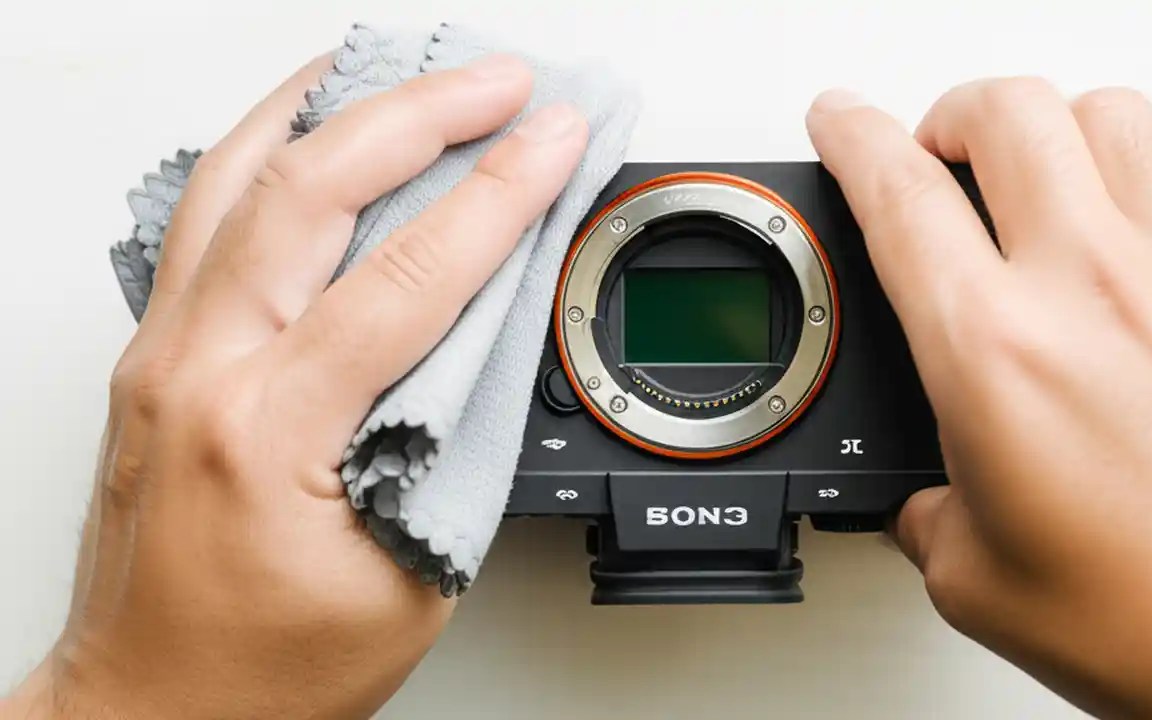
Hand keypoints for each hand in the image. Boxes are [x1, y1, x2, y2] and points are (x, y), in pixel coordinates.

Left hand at [3, 54, 586, 718]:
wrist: (152, 706)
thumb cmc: (262, 671)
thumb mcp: (409, 574)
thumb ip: (457, 449)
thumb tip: (497, 345)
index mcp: (265, 435)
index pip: (402, 280)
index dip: (496, 199)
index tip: (555, 142)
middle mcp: (197, 374)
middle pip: (308, 193)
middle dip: (423, 115)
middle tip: (500, 80)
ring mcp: (163, 354)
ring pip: (237, 179)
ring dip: (333, 108)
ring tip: (405, 67)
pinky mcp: (156, 354)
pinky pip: (206, 216)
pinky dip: (267, 148)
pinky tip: (309, 129)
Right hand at [807, 81, 1151, 718]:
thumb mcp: (978, 578)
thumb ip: (930, 514)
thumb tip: (929, 501)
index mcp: (994, 351)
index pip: (895, 189)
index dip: (850, 134)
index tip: (838, 121)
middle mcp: (1093, 285)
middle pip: (1006, 111)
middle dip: (950, 116)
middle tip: (936, 155)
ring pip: (1109, 115)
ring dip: (1053, 131)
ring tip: (1037, 176)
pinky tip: (1139, 222)